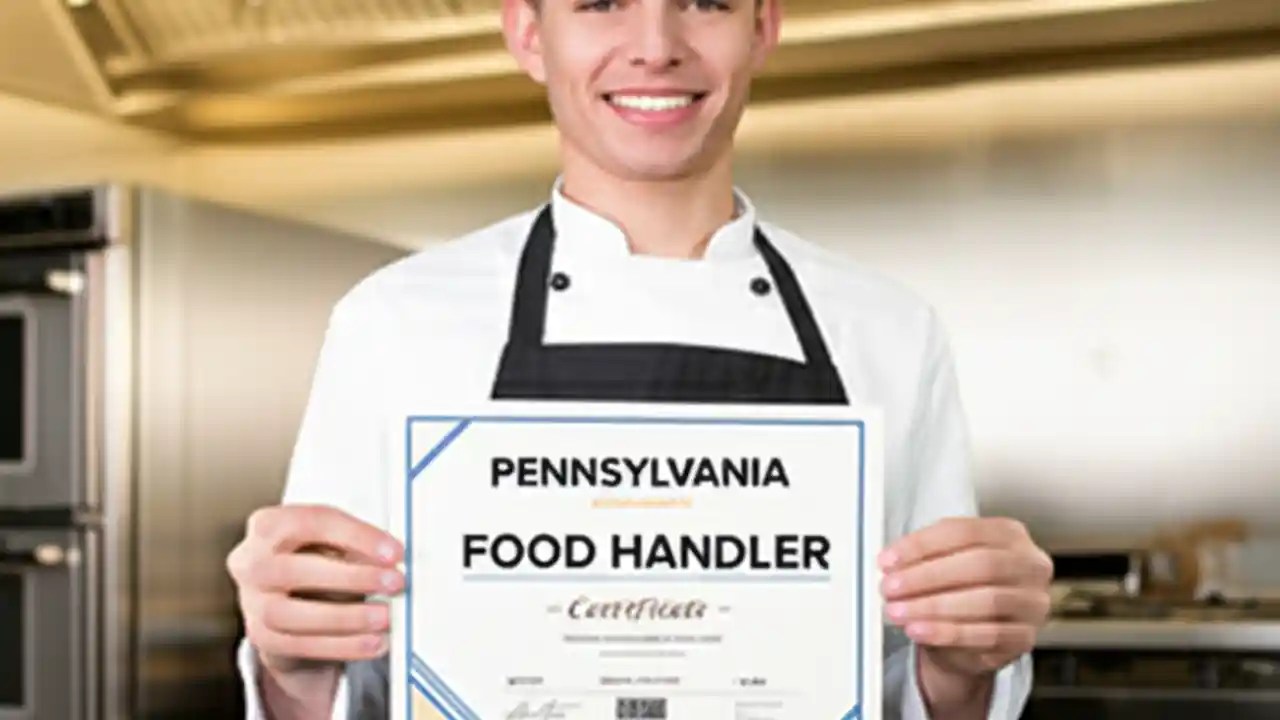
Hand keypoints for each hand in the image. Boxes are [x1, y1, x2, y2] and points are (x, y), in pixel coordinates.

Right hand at [226, 504, 404, 673]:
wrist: (284, 601)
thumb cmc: (314, 559)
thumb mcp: (330, 541)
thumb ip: (354, 545)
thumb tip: (392, 561)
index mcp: (269, 525)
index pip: (313, 522)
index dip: (358, 537)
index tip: (394, 552)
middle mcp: (250, 562)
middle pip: (294, 569)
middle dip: (352, 577)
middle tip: (394, 582)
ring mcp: (252, 602)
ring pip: (292, 614)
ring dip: (346, 617)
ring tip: (384, 617)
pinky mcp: (262, 637)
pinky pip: (301, 645)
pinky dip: (342, 645)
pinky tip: (372, 642)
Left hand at [879, 517, 1052, 706]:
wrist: (974, 637)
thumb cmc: (960, 588)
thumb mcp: (945, 561)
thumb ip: (925, 555)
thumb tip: (892, 562)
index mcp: (1010, 535)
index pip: (965, 531)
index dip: (922, 545)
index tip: (888, 560)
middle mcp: (1030, 565)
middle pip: (979, 565)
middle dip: (927, 576)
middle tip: (891, 587)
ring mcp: (1032, 603)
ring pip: (985, 601)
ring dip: (933, 607)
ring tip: (898, 611)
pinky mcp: (1025, 638)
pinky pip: (986, 635)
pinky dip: (947, 633)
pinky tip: (918, 629)